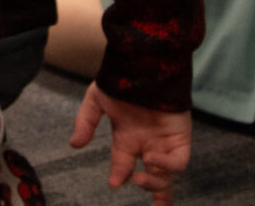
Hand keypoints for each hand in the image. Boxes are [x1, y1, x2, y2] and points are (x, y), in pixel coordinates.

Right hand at [71, 83, 189, 196]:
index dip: (119, 176)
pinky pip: (178, 161)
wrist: (144, 64)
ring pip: (166, 174)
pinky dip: (167, 166)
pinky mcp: (180, 138)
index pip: (124, 165)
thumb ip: (85, 121)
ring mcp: (164, 142)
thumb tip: (74, 144)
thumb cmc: (121, 79)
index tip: (114, 183)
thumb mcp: (96, 99)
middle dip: (153, 191)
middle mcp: (146, 144)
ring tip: (140, 179)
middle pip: (154, 177)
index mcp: (127, 138)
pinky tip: (150, 160)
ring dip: (155, 183)